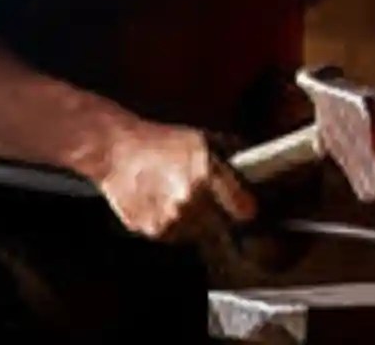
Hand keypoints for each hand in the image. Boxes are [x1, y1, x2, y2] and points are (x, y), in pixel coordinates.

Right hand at [90, 121, 256, 240]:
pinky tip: (165, 203)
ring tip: (181, 198)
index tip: (242, 205)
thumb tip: (258, 169)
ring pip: (199, 233)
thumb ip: (233, 156)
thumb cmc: (162, 141)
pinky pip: (177, 236)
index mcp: (207, 174)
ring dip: (198, 222)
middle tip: (208, 199)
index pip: (245, 211)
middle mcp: (191, 200)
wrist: (116, 150)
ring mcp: (171, 219)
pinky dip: (175, 225)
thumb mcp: (202, 139)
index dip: (245, 208)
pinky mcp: (153, 230)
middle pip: (223, 226)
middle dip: (220, 215)